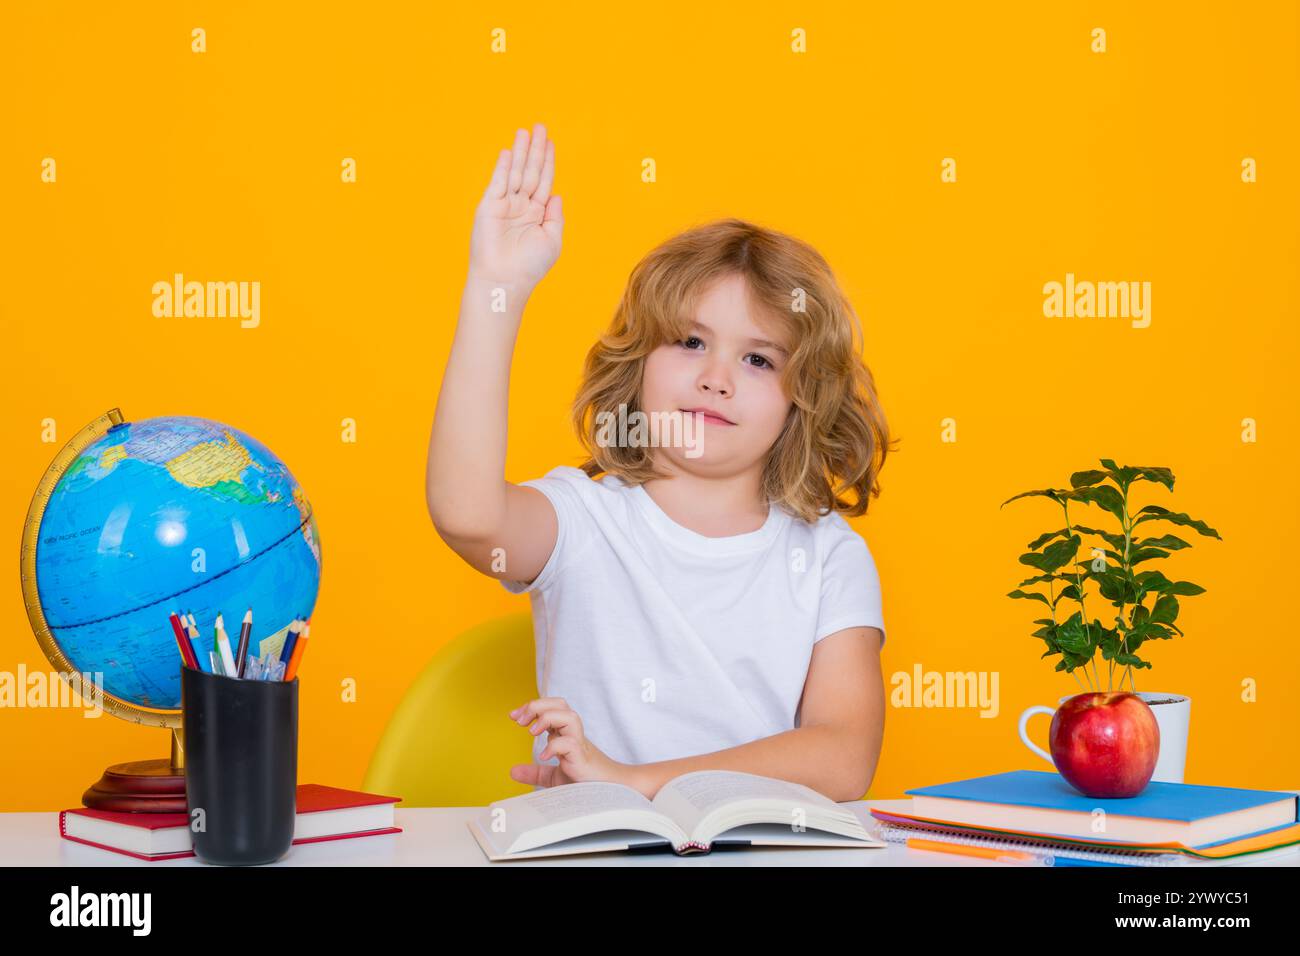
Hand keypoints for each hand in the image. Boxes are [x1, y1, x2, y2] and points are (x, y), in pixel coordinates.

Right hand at [468, 123, 562, 292]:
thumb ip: (555, 216)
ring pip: (515, 173)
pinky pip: (497, 182)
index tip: (551, 142)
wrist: (504, 280)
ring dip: (520, 152)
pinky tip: (508, 152)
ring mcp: (504, 206)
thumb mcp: (552, 239)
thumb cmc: (529, 266)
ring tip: (524, 131)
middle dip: (535, 150)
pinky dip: (503, 167)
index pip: (544, 181)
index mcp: (537, 214)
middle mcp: (521, 207)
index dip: (548, 162)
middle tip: (540, 127)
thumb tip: (556, 194)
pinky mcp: (488, 207)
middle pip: (530, 171)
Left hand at [507, 697, 629, 788]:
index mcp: (566, 735)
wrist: (613, 795)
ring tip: (532, 732)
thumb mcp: (555, 777)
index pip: (550, 708)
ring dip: (548, 718)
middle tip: (519, 720)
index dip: (532, 708)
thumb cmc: (587, 784)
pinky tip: (544, 756)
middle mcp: (574, 735)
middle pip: (560, 704)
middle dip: (537, 705)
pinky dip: (555, 746)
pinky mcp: (584, 759)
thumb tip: (512, 771)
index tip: (514, 716)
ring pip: (569, 716)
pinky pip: (571, 743)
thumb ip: (535, 772)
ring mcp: (581, 745)